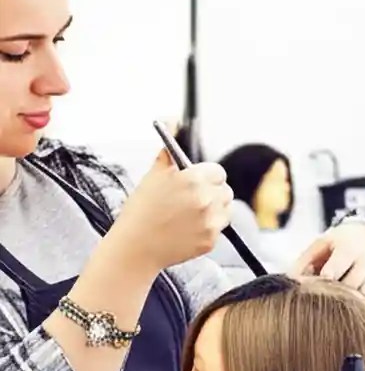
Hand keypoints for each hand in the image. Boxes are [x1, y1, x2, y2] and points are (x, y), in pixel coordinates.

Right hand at [112, 150, 233, 270]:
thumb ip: (168, 150)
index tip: (197, 182)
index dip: (206, 177)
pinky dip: (207, 229)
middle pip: (225, 190)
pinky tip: (187, 229)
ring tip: (188, 215)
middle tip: (191, 200)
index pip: (217, 172)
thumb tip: (173, 122)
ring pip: (225, 210)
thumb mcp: (152, 176)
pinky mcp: (211, 240)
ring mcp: (211, 221)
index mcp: (194, 179)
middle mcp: (207, 199)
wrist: (134, 248)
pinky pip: (218, 229)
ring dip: (213, 210)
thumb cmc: (140, 211)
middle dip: (211, 193)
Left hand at [290, 221, 364, 303]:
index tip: (314, 292)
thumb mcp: (321, 246)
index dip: (321, 285)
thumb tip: (287, 282)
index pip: (333, 271)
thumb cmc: (340, 244)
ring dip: (350, 305)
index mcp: (349, 248)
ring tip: (338, 307)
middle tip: (323, 303)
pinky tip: (354, 307)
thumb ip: (303, 263)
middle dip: (335, 296)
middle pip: (350, 287)